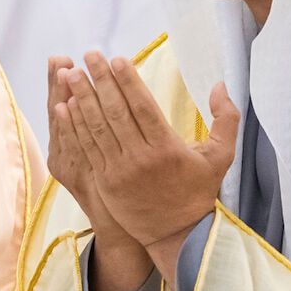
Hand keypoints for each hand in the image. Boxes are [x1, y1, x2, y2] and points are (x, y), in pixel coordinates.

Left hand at [62, 51, 238, 281]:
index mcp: (167, 149)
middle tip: (89, 55)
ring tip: (70, 74)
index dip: (127, 81)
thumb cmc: (199, 192)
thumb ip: (226, 118)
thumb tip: (220, 84)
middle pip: (115, 112)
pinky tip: (64, 105)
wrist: (177, 235)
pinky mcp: (105, 182)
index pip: (143, 107)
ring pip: (97, 128)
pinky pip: (87, 149)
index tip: (116, 59)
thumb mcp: (222, 156)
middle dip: (100, 81)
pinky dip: (74, 126)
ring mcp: (120, 172)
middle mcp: (141, 159)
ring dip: (81, 98)